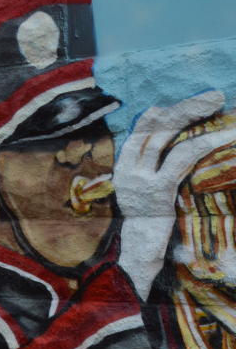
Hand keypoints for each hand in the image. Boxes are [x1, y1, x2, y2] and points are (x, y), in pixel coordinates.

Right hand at [115, 91, 235, 298]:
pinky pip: (183, 157)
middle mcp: (127, 166)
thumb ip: (150, 169)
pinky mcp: (157, 188)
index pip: (141, 128)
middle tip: (214, 96)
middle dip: (186, 106)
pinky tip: (224, 136)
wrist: (138, 252)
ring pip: (168, 134)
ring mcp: (140, 177)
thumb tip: (173, 146)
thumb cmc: (147, 223)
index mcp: (123, 165)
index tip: (190, 104)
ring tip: (221, 105)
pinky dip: (205, 142)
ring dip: (196, 115)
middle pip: (155, 124)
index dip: (166, 111)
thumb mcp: (142, 191)